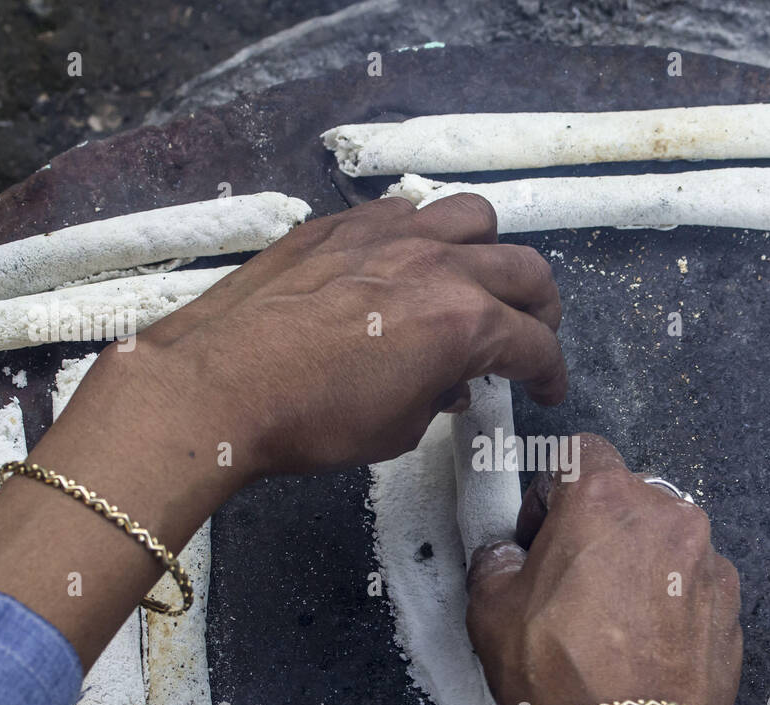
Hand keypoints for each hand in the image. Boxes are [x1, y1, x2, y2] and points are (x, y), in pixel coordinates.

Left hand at [133, 193, 566, 478]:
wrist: (218, 384)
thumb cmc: (313, 421)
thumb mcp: (398, 430)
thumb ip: (439, 397)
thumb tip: (450, 382)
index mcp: (465, 323)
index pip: (536, 344)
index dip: (550, 373)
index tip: (546, 389)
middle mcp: (440, 265)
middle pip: (525, 271)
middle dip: (541, 310)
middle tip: (529, 336)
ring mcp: (390, 234)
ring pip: (472, 217)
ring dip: (489, 252)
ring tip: (473, 281)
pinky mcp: (341, 224)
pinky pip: (406, 211)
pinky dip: (423, 235)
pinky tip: (404, 264)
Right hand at [465, 434, 769, 704]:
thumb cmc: (552, 673)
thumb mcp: (490, 609)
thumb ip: (495, 559)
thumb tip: (507, 554)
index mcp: (603, 496)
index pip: (578, 452)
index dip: (550, 490)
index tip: (538, 537)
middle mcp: (667, 512)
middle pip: (626, 496)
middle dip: (598, 526)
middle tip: (571, 581)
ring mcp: (709, 557)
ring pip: (665, 539)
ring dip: (639, 561)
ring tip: (614, 621)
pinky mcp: (734, 603)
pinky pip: (694, 582)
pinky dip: (673, 599)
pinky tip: (649, 645)